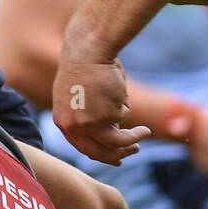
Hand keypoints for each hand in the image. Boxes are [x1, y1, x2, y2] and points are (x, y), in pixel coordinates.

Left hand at [53, 45, 149, 166]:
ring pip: (117, 141)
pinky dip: (126, 103)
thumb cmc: (84, 65)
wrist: (88, 49)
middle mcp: (74, 127)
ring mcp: (90, 123)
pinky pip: (124, 116)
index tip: (117, 159)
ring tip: (145, 131)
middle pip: (100, 152)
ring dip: (134, 138)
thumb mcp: (78, 97)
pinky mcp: (108, 115)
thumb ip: (88, 117)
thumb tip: (111, 133)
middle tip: (135, 150)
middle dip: (120, 154)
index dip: (102, 155)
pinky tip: (118, 87)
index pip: (83, 147)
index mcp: (63, 122)